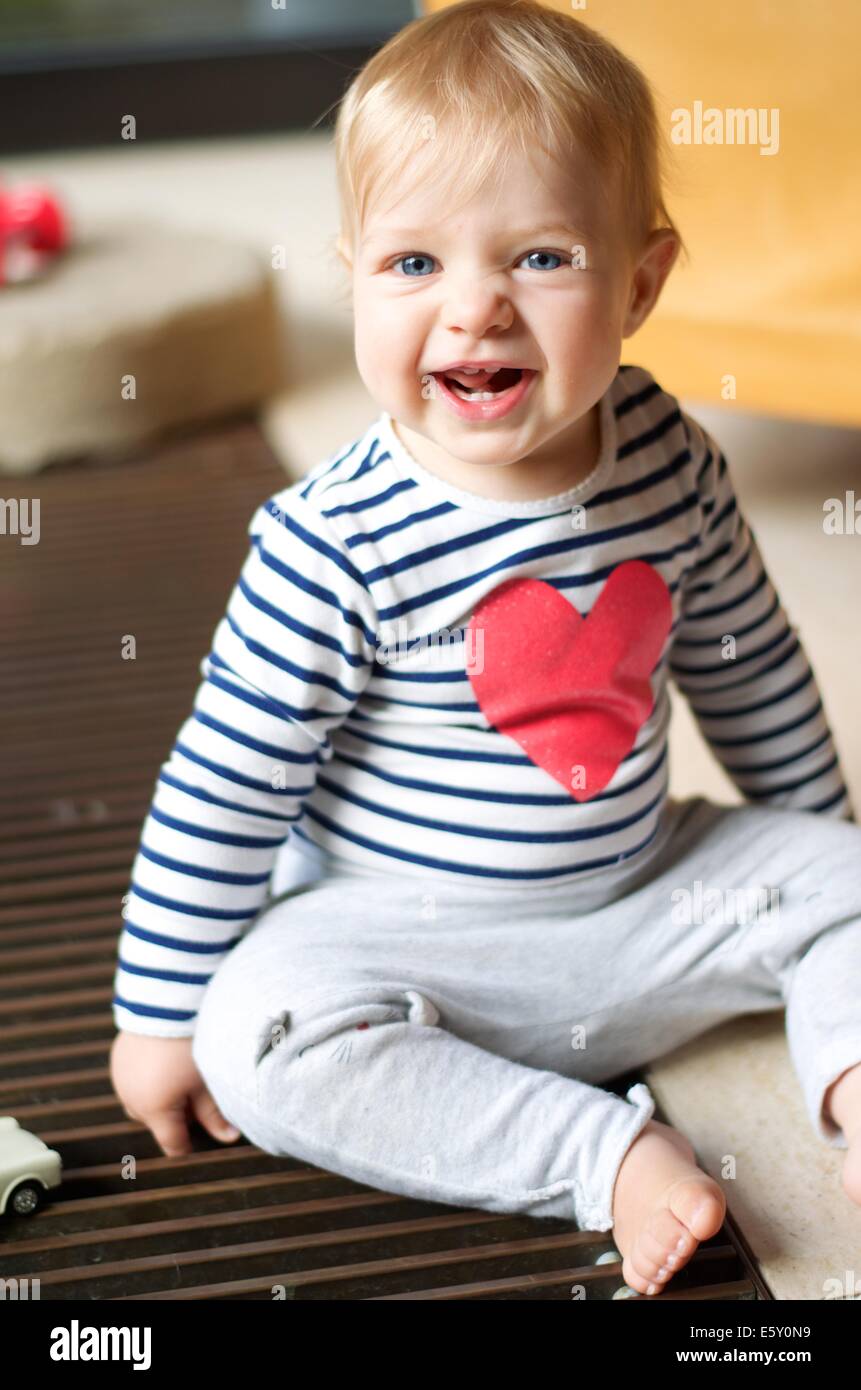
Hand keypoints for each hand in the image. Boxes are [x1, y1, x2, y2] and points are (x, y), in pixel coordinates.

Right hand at [109, 1030, 241, 1157]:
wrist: (165, 1002)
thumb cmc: (190, 1044)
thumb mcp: (207, 1080)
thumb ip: (215, 1114)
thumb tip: (229, 1137)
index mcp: (154, 1111)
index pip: (173, 1145)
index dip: (190, 1142)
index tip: (207, 1126)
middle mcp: (132, 1101)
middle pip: (157, 1123)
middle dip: (176, 1116)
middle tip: (198, 1090)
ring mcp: (121, 1080)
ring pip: (142, 1104)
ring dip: (159, 1098)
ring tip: (180, 1074)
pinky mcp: (117, 1061)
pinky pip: (132, 1082)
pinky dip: (147, 1079)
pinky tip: (164, 1060)